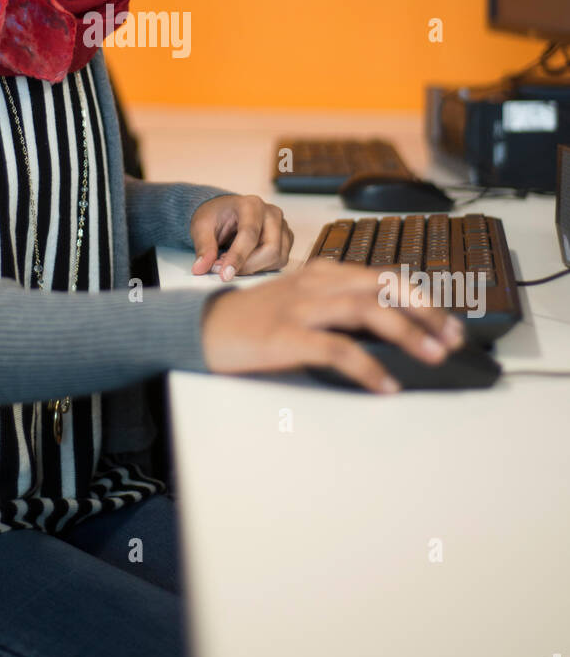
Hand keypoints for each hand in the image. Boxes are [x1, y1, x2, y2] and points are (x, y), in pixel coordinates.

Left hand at [190, 194, 292, 280]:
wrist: (224, 212)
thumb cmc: (215, 216)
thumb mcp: (201, 227)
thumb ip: (204, 247)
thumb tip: (201, 268)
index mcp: (251, 204)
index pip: (250, 234)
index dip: (237, 257)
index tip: (224, 275)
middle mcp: (272, 213)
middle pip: (270, 249)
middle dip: (248, 266)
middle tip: (224, 270)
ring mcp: (282, 226)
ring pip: (277, 258)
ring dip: (253, 268)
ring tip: (232, 262)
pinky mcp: (286, 239)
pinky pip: (279, 261)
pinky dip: (261, 267)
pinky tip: (245, 261)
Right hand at [200, 258, 466, 392]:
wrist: (203, 327)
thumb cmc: (256, 319)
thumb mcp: (301, 301)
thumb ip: (339, 305)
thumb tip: (392, 328)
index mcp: (322, 272)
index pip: (383, 276)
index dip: (422, 298)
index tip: (450, 323)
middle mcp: (315, 283)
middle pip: (382, 288)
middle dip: (425, 313)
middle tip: (453, 338)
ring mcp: (299, 308)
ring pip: (365, 310)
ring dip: (406, 333)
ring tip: (433, 355)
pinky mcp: (284, 336)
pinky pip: (334, 349)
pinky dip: (366, 366)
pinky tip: (385, 384)